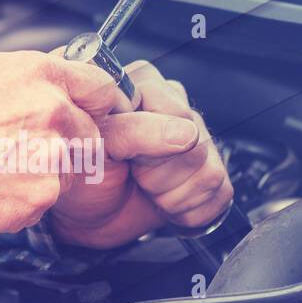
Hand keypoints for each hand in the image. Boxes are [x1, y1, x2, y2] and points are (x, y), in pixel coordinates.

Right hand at [0, 51, 125, 236]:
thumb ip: (31, 75)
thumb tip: (53, 78)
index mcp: (42, 76)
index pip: (100, 87)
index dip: (95, 103)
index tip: (91, 113)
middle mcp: (55, 113)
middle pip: (91, 135)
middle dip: (69, 145)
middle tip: (31, 151)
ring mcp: (52, 156)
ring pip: (70, 170)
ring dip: (46, 174)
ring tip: (4, 169)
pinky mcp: (42, 194)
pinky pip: (46, 200)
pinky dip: (25, 200)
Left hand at [49, 60, 232, 248]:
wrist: (86, 218)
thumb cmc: (81, 176)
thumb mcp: (92, 148)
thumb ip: (131, 130)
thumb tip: (183, 133)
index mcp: (141, 84)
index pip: (173, 111)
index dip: (147, 142)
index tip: (122, 154)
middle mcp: (173, 103)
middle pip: (195, 142)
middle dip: (158, 172)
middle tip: (132, 173)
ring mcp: (197, 135)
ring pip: (208, 172)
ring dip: (169, 195)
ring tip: (145, 188)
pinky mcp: (210, 169)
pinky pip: (220, 193)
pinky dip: (187, 210)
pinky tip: (163, 200)